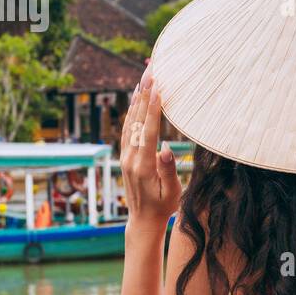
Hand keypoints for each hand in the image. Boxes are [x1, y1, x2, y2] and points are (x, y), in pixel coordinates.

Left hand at [119, 72, 180, 225]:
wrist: (142, 220)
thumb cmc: (162, 207)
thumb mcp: (171, 193)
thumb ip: (168, 171)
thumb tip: (166, 149)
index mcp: (143, 166)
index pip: (148, 131)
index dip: (153, 109)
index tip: (157, 89)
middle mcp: (131, 158)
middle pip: (138, 121)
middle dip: (144, 96)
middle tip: (150, 74)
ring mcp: (125, 156)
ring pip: (130, 122)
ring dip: (137, 100)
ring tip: (143, 80)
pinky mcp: (125, 156)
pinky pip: (127, 129)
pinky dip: (132, 112)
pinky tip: (135, 100)